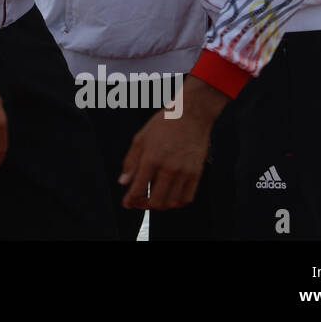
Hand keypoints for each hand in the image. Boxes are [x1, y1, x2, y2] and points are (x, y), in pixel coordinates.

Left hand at [118, 75, 228, 209]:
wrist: (191, 115)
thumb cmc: (164, 124)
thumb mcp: (140, 139)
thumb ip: (131, 162)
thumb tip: (123, 182)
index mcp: (151, 159)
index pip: (138, 189)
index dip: (130, 200)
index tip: (127, 203)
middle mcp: (168, 168)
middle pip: (156, 201)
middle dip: (144, 205)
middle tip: (139, 202)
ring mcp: (184, 172)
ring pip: (172, 202)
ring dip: (160, 206)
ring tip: (153, 200)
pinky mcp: (197, 173)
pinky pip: (187, 197)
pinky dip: (177, 202)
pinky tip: (170, 197)